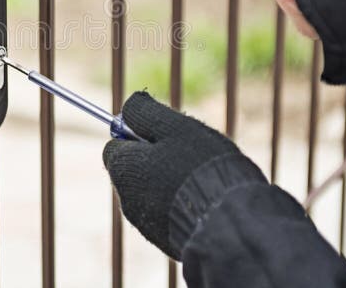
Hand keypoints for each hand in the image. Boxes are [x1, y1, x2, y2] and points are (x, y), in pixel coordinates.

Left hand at [103, 92, 260, 258]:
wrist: (230, 224)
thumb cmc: (201, 168)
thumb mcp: (173, 127)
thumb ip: (146, 113)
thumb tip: (129, 106)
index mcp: (123, 169)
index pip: (115, 146)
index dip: (137, 135)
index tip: (162, 133)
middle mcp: (127, 200)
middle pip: (135, 170)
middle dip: (156, 159)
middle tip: (187, 153)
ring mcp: (147, 224)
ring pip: (154, 192)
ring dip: (171, 181)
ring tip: (201, 177)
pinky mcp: (167, 241)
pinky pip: (170, 214)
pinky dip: (182, 204)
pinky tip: (206, 200)